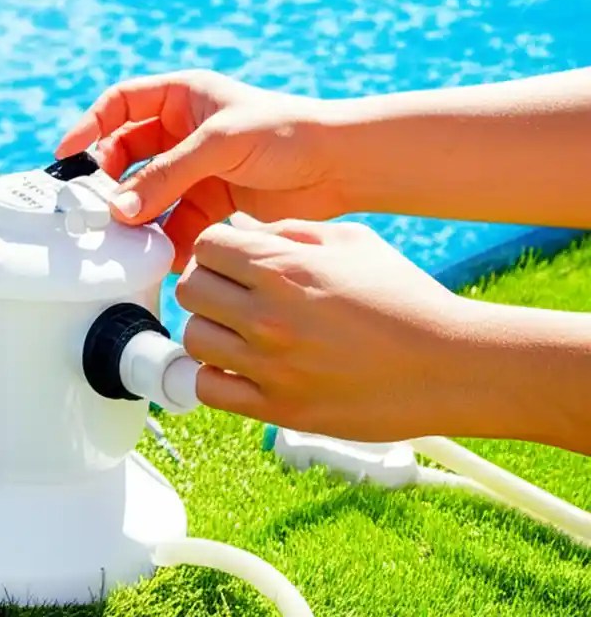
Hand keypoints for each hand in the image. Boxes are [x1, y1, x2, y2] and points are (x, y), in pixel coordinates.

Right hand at [56, 69, 346, 271]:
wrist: (340, 166)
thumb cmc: (287, 132)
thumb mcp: (219, 143)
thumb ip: (166, 175)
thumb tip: (119, 208)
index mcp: (181, 97)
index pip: (119, 105)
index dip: (90, 127)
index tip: (68, 155)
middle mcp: (181, 131)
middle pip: (125, 155)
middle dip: (109, 181)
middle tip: (96, 207)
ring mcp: (194, 170)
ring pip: (146, 193)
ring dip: (134, 214)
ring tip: (123, 236)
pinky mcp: (209, 204)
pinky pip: (173, 222)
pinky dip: (163, 239)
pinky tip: (159, 254)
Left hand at [176, 217, 472, 442]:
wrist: (450, 365)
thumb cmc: (405, 299)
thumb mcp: (352, 243)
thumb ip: (289, 232)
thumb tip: (240, 230)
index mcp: (286, 268)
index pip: (206, 246)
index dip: (216, 250)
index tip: (232, 260)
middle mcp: (269, 315)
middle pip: (189, 290)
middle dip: (208, 286)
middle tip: (231, 295)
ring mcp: (270, 365)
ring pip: (193, 338)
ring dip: (210, 331)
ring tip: (237, 332)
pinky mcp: (278, 408)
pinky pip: (209, 389)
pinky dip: (215, 377)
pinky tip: (240, 369)